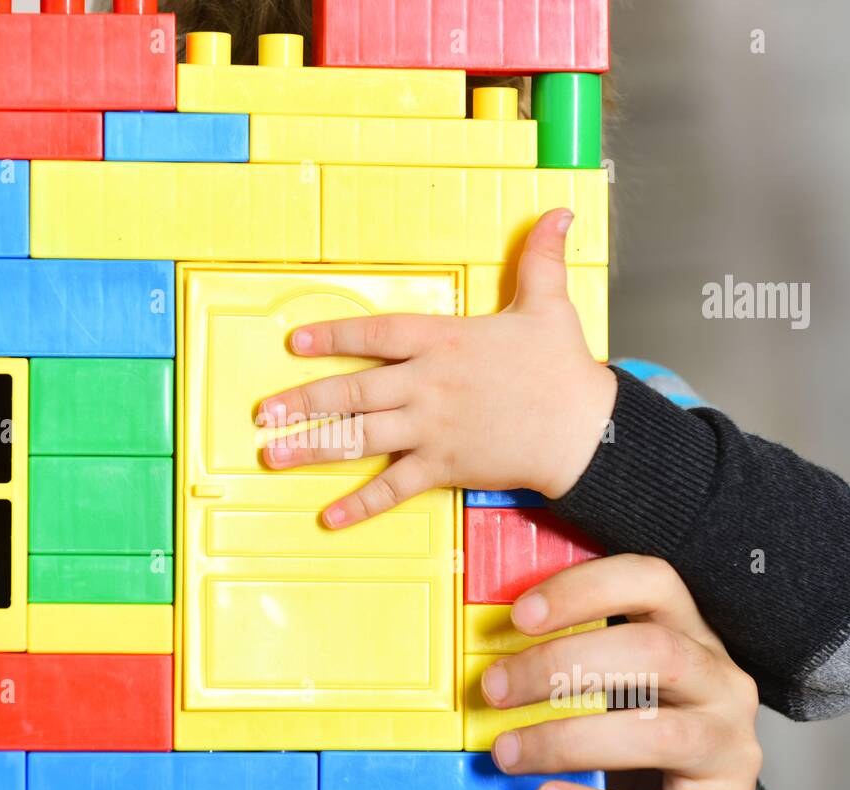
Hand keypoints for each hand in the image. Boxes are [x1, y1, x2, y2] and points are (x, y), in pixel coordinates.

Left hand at [257, 208, 616, 528]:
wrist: (585, 430)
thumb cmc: (564, 369)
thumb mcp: (549, 305)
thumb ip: (540, 258)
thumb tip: (559, 213)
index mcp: (444, 341)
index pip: (376, 333)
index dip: (333, 336)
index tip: (295, 342)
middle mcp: (428, 384)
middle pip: (353, 389)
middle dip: (303, 400)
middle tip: (263, 412)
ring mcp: (432, 428)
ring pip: (360, 436)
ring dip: (313, 446)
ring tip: (273, 454)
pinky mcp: (444, 466)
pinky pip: (394, 487)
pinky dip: (361, 503)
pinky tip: (329, 515)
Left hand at [481, 554, 762, 789]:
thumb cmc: (641, 743)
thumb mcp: (618, 687)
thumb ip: (573, 659)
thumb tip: (488, 648)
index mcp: (692, 637)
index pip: (652, 581)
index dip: (584, 589)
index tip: (519, 615)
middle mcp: (721, 685)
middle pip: (654, 651)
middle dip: (560, 666)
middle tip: (496, 688)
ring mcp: (730, 752)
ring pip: (657, 735)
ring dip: (565, 742)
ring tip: (508, 753)